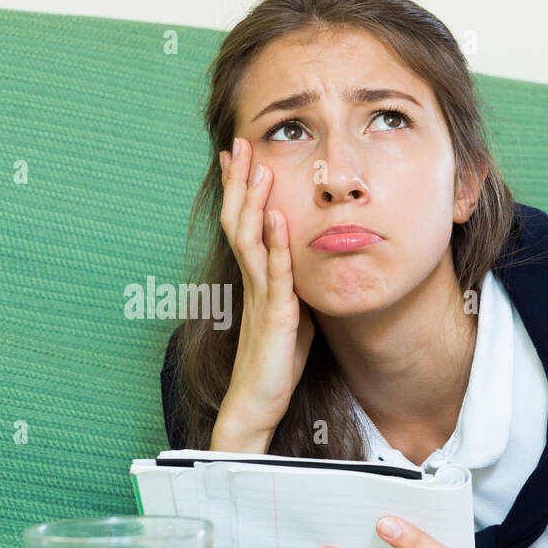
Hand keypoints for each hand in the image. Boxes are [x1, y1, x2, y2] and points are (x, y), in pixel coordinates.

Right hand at [215, 136, 314, 447]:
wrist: (257, 403)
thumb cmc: (275, 364)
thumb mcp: (293, 319)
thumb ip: (296, 291)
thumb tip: (308, 273)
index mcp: (257, 281)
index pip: (245, 225)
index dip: (243, 192)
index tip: (243, 158)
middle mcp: (253, 283)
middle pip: (240, 221)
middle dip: (241, 182)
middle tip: (240, 144)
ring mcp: (260, 298)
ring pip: (251, 241)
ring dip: (254, 203)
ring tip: (257, 169)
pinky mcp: (275, 318)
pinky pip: (275, 276)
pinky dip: (277, 247)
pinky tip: (279, 221)